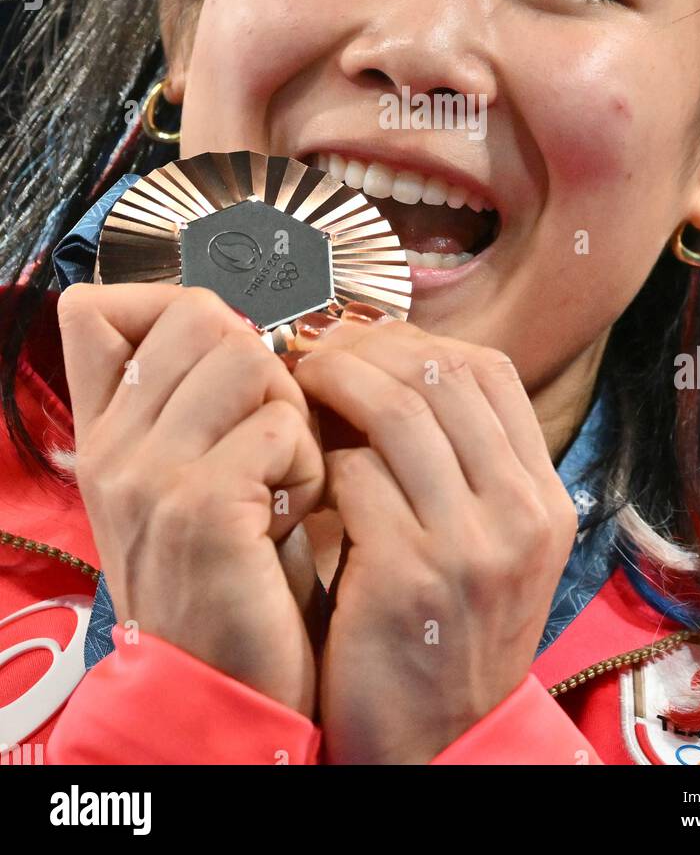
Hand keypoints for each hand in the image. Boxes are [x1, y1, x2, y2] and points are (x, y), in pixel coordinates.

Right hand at [57, 282, 325, 717]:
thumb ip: (186, 402)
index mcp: (102, 434)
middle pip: (200, 315)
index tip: (221, 356)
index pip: (94, 309)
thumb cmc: (231, 575)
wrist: (227, 689)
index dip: (169, 306)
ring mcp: (149, 475)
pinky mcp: (201, 506)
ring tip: (281, 478)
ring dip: (290, 413)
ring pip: (248, 358)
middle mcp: (111, 447)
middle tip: (267, 437)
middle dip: (261, 363)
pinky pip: (282, 425)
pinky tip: (291, 516)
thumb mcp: (182, 482)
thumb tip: (235, 318)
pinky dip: (309, 465)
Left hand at [293, 319, 578, 763]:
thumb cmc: (446, 636)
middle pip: (443, 373)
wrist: (437, 747)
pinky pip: (356, 473)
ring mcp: (471, 546)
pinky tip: (298, 466)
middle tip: (316, 351)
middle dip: (367, 347)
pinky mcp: (409, 578)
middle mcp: (522, 514)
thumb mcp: (489, 549)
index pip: (491, 370)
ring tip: (298, 385)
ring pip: (398, 408)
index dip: (418, 340)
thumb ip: (463, 467)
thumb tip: (395, 366)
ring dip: (335, 383)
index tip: (364, 343)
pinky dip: (318, 456)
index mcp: (543, 499)